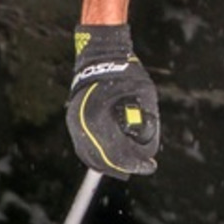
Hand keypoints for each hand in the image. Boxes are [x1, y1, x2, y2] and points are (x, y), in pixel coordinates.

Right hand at [65, 24, 160, 176]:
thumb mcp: (146, 99)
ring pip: (90, 156)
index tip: (150, 167)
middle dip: (123, 166)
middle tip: (141, 168)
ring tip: (127, 167)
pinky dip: (97, 156)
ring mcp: (75, 123)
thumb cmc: (127, 74)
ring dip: (109, 164)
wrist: (101, 55)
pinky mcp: (74, 121)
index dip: (135, 163)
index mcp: (99, 118)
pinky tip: (110, 160)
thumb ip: (148, 125)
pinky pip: (83, 147)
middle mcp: (82, 124)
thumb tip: (147, 151)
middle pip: (102, 160)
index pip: (117, 153)